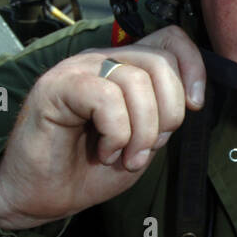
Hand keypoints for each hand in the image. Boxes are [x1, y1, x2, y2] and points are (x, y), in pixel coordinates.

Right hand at [0, 25, 204, 229]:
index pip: (171, 40)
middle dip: (168, 113)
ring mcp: (78, 70)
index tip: (194, 106)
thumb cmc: (88, 169)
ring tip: (124, 156)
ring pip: (135, 81)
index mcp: (125, 68)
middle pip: (160, 62)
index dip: (193, 68)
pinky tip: (104, 150)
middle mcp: (102, 60)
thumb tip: (191, 98)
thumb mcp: (143, 141)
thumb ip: (164, 114)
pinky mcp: (56, 86)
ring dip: (142, 131)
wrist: (42, 196)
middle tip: (149, 147)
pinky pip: (106, 97)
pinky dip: (116, 133)